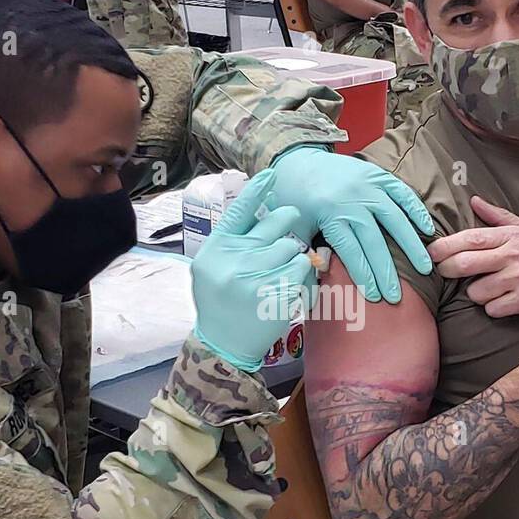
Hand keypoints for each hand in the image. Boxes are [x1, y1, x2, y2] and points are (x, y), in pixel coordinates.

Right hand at [191, 172, 313, 371]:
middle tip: (288, 232)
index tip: (271, 174)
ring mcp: (255, 276)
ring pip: (295, 248)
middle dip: (288, 224)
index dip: (257, 190)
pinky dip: (303, 280)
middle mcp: (234, 259)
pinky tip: (289, 291)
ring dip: (295, 259)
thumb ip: (236, 241)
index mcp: (216, 248)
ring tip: (281, 276)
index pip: (239, 210)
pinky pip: (303, 271)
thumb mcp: (214, 266)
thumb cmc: (221, 301)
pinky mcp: (277, 294)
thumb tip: (266, 213)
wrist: (224, 343)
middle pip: (277, 225)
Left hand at [267, 146, 434, 302]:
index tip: (375, 296)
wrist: (298, 161)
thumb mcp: (295, 229)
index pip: (352, 251)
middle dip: (387, 271)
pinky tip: (427, 230)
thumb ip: (307, 257)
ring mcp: (368, 185)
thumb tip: (316, 293)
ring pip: (395, 218)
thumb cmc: (295, 200)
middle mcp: (352, 198)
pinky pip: (402, 192)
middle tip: (397, 296)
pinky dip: (416, 210)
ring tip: (425, 268)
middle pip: (375, 240)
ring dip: (411, 245)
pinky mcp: (378, 175)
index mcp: (330, 213)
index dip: (364, 275)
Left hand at [428, 196, 518, 317]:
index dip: (446, 245)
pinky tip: (500, 299)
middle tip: (444, 271)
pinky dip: (491, 307)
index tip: (430, 252)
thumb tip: (474, 201)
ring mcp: (517, 280)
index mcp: (508, 237)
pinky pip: (491, 308)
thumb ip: (496, 216)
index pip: (470, 238)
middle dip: (447, 269)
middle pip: (465, 264)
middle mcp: (510, 257)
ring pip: (475, 291)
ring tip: (484, 286)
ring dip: (474, 291)